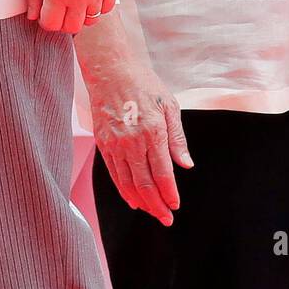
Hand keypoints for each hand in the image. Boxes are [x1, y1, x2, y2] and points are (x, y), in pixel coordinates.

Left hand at [25, 0, 115, 33]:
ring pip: (90, 20)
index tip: (44, 12)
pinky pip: (106, 8)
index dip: (45, 21)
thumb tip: (32, 16)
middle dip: (62, 22)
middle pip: (71, 28)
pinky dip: (98, 7)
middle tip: (58, 9)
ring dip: (80, 14)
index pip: (51, 25)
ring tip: (74, 0)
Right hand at [89, 62, 192, 225]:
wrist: (111, 70)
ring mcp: (115, 143)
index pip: (163, 173)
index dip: (170, 193)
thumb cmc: (143, 84)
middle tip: (166, 218)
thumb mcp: (169, 106)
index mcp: (153, 131)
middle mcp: (132, 141)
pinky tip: (132, 199)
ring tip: (152, 212)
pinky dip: (123, 189)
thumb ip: (177, 138)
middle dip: (157, 205)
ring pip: (128, 182)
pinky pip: (113, 173)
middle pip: (145, 183)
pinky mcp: (103, 143)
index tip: (175, 205)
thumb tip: (186, 164)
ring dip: (141, 202)